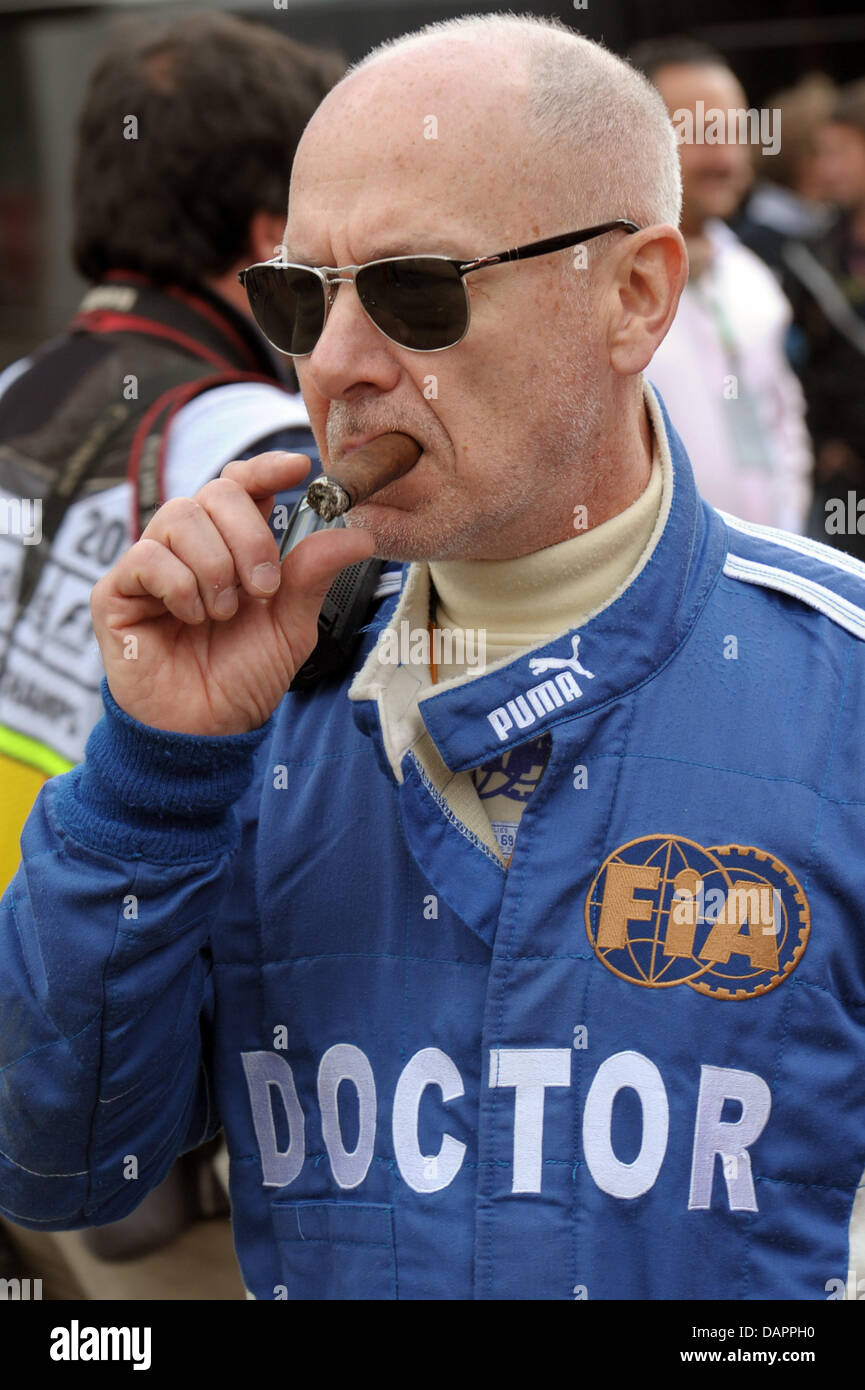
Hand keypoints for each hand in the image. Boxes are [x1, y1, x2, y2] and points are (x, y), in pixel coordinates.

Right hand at [90, 452, 374, 734]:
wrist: (208, 730)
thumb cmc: (244, 677)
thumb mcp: (291, 626)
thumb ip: (314, 575)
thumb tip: (358, 534)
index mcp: (234, 547)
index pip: (242, 483)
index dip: (266, 467)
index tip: (299, 469)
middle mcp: (192, 547)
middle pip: (216, 492)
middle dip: (250, 536)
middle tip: (264, 588)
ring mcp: (152, 565)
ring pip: (180, 517)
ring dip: (215, 568)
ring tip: (223, 614)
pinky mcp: (117, 590)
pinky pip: (147, 555)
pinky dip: (180, 586)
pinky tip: (190, 619)